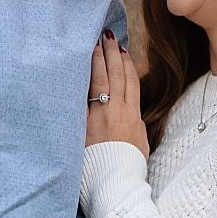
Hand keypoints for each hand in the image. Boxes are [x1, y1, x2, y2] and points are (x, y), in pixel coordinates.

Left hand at [85, 32, 147, 154]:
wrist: (115, 181)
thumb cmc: (126, 166)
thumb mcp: (138, 142)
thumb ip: (133, 124)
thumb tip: (131, 115)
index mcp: (133, 114)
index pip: (131, 81)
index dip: (127, 63)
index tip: (122, 48)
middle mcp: (118, 110)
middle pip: (116, 75)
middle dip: (112, 53)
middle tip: (106, 36)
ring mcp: (100, 115)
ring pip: (101, 80)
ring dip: (98, 60)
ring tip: (94, 43)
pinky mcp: (85, 123)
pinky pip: (83, 96)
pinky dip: (83, 80)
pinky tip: (78, 67)